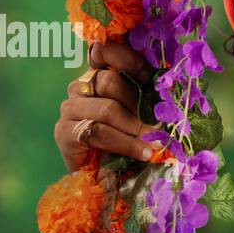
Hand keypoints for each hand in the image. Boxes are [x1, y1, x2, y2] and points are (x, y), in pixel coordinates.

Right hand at [55, 41, 158, 172]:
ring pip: (107, 108)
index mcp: (99, 77)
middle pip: (109, 82)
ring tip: (155, 143)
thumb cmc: (130, 143)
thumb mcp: (143, 115)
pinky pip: (98, 131)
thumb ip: (148, 98)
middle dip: (138, 104)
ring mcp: (70, 109)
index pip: (102, 52)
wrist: (108, 181)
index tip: (147, 75)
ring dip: (135, 127)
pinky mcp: (64, 132)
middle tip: (159, 125)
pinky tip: (144, 153)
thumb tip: (169, 89)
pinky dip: (126, 143)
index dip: (125, 58)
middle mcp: (80, 88)